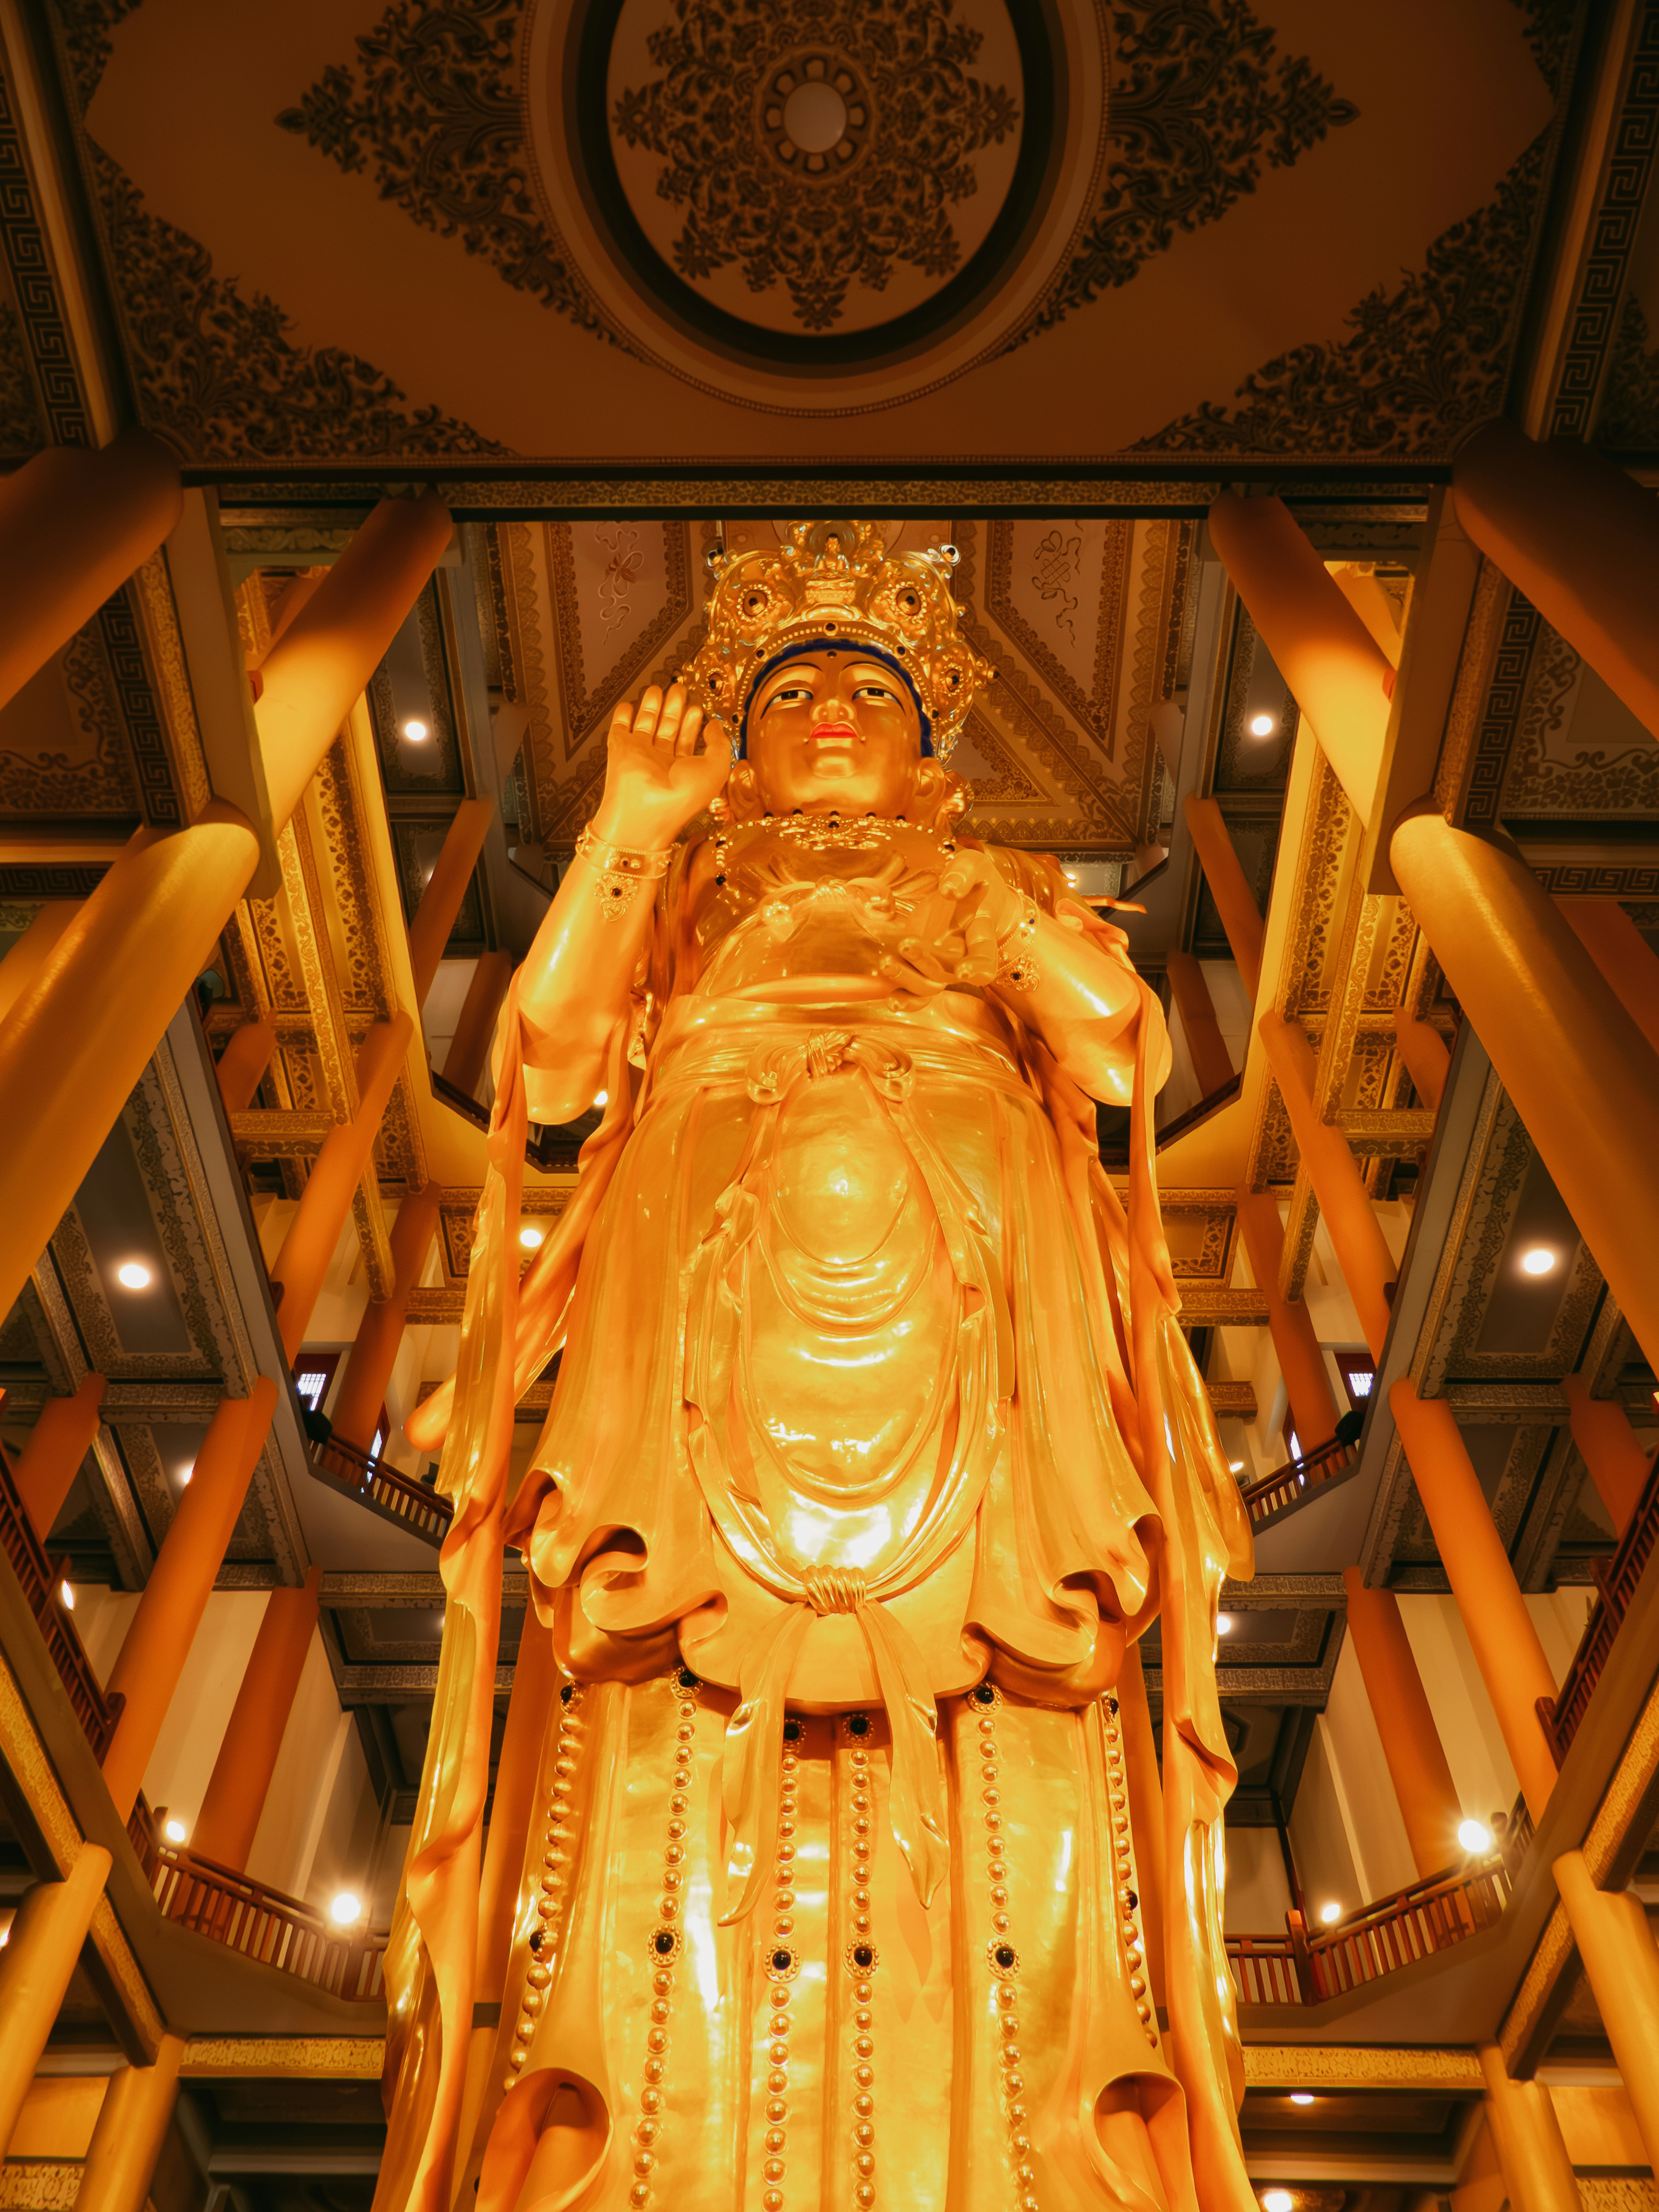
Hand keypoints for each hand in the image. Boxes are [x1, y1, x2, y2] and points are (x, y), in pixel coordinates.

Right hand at [590, 683, 730, 851]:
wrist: (646, 811)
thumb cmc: (682, 797)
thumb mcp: (715, 769)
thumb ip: (719, 744)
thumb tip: (715, 725)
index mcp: (683, 769)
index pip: (688, 741)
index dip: (693, 723)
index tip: (697, 708)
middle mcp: (661, 762)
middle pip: (667, 728)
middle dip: (673, 708)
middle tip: (678, 688)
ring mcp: (639, 755)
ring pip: (645, 724)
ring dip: (651, 706)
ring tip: (657, 689)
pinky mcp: (620, 749)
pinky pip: (620, 728)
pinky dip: (623, 715)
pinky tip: (628, 705)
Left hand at [878, 847, 1024, 996]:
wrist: (976, 896)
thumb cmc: (976, 880)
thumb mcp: (974, 865)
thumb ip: (964, 873)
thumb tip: (949, 889)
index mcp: (982, 934)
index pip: (986, 958)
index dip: (977, 968)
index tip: (963, 971)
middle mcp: (964, 956)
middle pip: (949, 973)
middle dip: (927, 962)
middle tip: (907, 944)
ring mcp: (944, 965)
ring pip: (930, 987)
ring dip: (908, 980)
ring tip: (887, 964)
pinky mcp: (925, 966)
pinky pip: (918, 992)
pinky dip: (905, 998)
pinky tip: (890, 998)